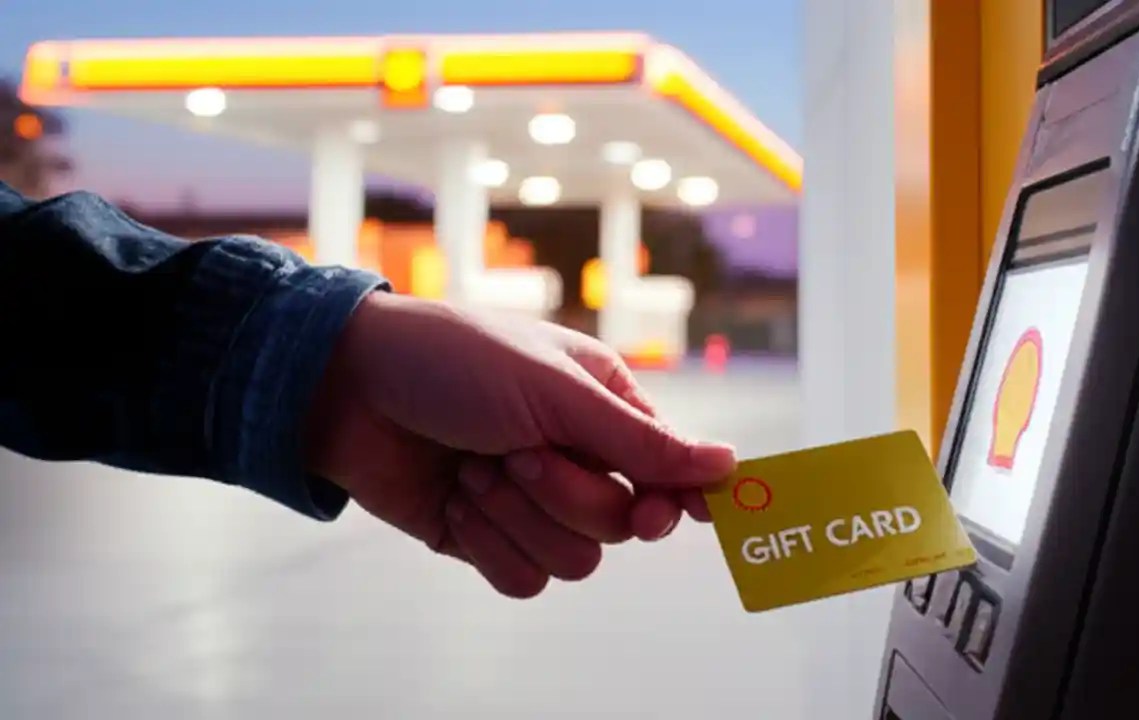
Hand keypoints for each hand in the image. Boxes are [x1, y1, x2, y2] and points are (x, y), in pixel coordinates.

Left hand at [303, 291, 736, 597]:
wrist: (344, 386)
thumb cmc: (453, 360)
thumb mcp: (554, 392)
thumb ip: (641, 441)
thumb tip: (730, 465)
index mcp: (604, 410)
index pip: (669, 472)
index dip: (672, 499)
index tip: (656, 513)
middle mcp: (576, 459)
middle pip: (620, 526)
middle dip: (565, 495)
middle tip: (515, 453)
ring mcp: (531, 503)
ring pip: (575, 562)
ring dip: (519, 518)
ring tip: (474, 470)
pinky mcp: (485, 538)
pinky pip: (522, 579)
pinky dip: (488, 545)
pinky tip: (456, 502)